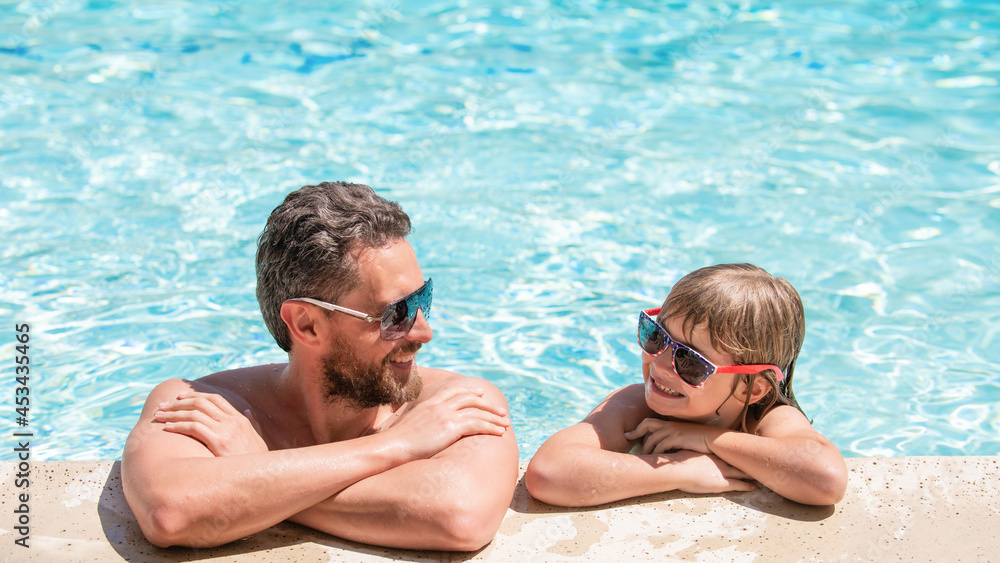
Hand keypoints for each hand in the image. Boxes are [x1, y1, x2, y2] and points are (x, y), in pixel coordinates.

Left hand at [154, 391, 267, 456]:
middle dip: (178, 402)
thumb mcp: (257, 438)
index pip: (215, 398)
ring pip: (194, 413)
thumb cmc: (257, 460)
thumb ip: (251, 423)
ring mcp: (226, 430)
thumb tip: (246, 411)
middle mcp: (232, 421)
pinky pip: (194, 428)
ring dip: (173, 413)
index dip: (195, 395)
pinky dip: (178, 425)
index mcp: (240, 418)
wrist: (262, 476)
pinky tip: (167, 428)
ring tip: (158, 416)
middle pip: (201, 402)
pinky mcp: (219, 442)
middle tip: (163, 406)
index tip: (180, 397)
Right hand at [383, 385, 510, 460]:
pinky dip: (491, 427)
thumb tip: (420, 433)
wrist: (390, 448)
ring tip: (506, 423)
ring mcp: (445, 414)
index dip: (469, 391)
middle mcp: (439, 405)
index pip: (453, 390)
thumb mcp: (407, 428)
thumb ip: (418, 425)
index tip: (481, 393)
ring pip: (477, 411)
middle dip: (488, 404)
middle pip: (470, 398)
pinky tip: (500, 432)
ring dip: (494, 416)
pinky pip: (478, 424)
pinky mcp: (451, 427)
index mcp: (428, 403)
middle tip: (500, 410)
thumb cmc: (394, 445)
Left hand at [625, 418, 720, 454]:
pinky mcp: (677, 438)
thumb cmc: (699, 440)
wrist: (714, 439)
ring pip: (652, 439)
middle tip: (629, 444)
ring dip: (647, 449)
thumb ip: (671, 439)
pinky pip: (661, 446)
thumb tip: (661, 449)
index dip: (636, 428)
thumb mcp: (682, 437)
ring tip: (644, 459)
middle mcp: (669, 425)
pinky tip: (656, 460)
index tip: (627, 435)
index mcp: (669, 423)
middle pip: (646, 427)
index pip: (648, 422)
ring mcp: (673, 430)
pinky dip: (657, 453)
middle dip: (636, 435)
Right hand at [667, 450, 755, 493]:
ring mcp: (722, 472)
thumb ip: (690, 455)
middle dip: (746, 461)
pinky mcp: (722, 483)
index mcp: (710, 454)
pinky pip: (738, 484)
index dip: (734, 453)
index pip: (726, 453)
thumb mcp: (685, 454)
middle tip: (756, 461)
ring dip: (749, 473)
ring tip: (759, 474)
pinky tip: (753, 488)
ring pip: (740, 472)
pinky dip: (746, 486)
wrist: (679, 470)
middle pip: (736, 460)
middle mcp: (719, 461)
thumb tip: (686, 455)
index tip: (741, 452)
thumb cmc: (678, 463)